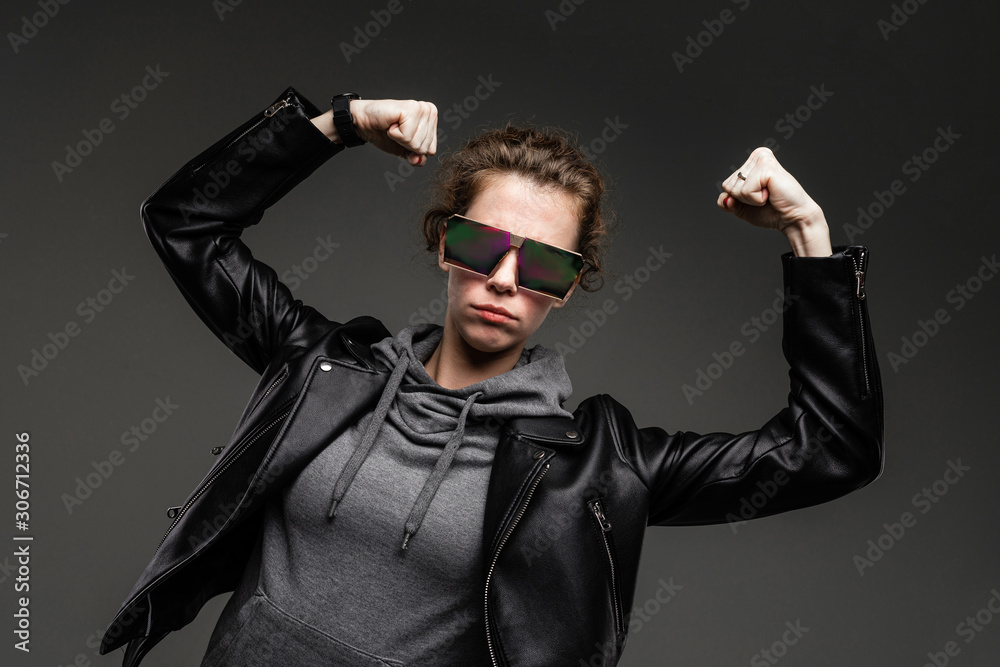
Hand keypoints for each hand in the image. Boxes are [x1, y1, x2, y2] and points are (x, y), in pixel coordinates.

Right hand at [352, 99, 437, 165]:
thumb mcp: (405, 150)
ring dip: (400, 139)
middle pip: (425, 148)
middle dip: (406, 145)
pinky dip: (395, 134)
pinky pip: (407, 137)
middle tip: (397, 131)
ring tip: (394, 126)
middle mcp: (430, 111)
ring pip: (417, 143)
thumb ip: (417, 157)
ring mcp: (421, 109)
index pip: (431, 150)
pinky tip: (391, 124)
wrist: (365, 122)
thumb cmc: (384, 133)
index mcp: (432, 119)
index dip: (413, 150)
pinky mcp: (411, 110)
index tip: (403, 136)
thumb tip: (418, 160)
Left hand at [717, 147, 831, 256]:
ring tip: (769, 195)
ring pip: (735, 188)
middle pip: (728, 186)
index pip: (726, 185)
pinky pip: (746, 191)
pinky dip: (756, 199)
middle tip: (765, 197)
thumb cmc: (771, 212)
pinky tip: (771, 194)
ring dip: (751, 199)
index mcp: (751, 162)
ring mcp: (762, 159)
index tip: (759, 197)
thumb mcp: (742, 208)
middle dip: (744, 199)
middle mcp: (757, 156)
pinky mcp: (767, 167)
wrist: (792, 219)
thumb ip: (727, 203)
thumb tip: (725, 199)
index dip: (739, 199)